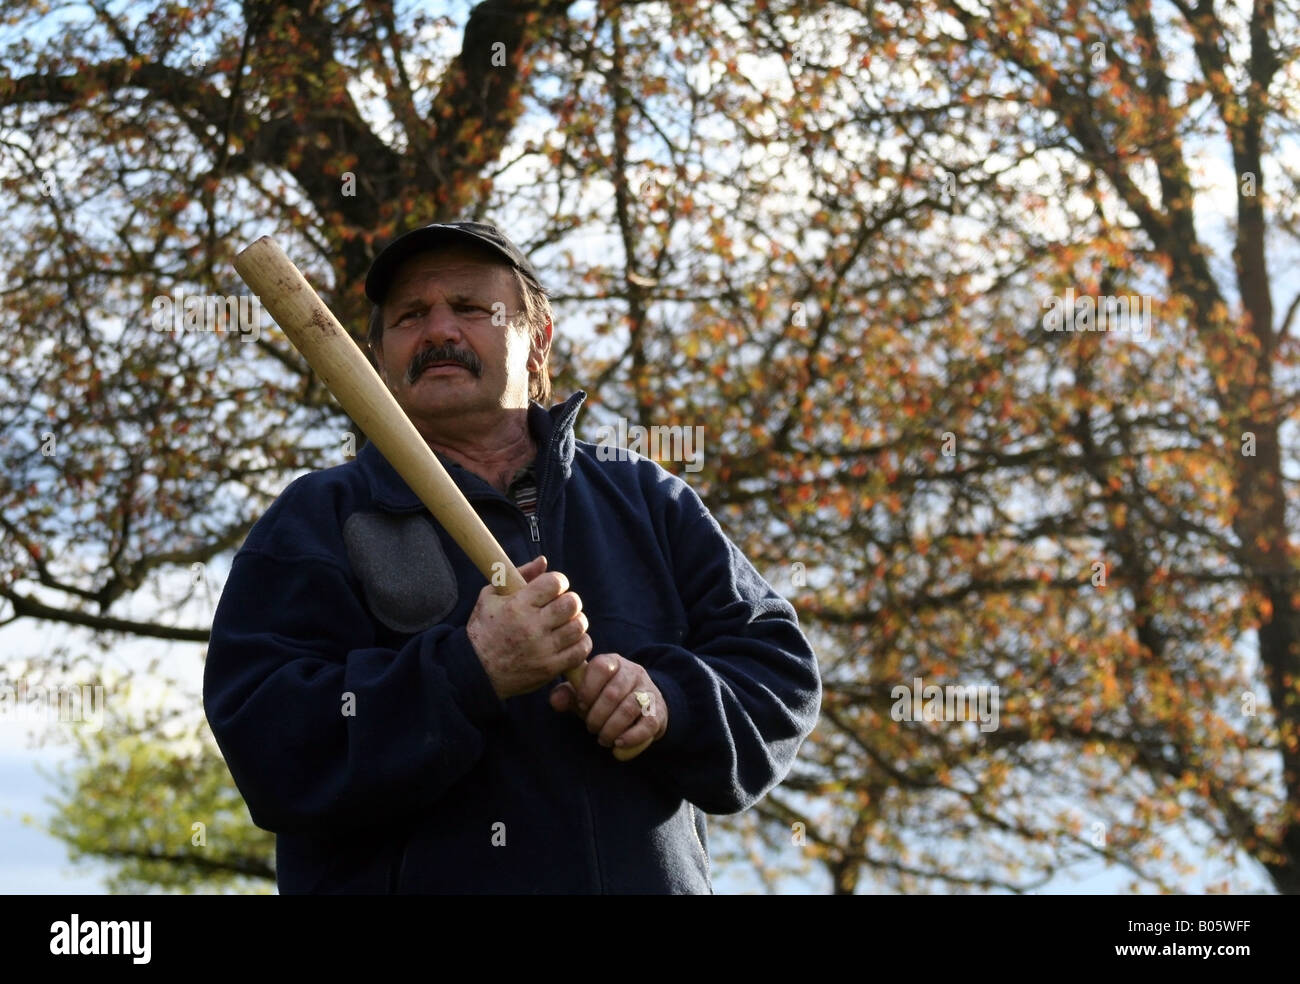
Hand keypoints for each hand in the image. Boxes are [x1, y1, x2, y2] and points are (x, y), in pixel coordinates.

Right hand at [466, 555, 592, 698]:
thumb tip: (543, 561)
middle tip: (561, 605)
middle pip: (572, 603)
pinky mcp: (550, 668)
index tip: (554, 587)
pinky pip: (580, 650)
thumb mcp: (490, 597)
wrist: (474, 671)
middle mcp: (532, 627)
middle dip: (570, 600)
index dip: (559, 581)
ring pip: (579, 626)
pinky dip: (580, 642)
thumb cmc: (482, 631)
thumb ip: (518, 576)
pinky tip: (569, 640)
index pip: (555, 583)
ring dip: (576, 621)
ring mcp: (543, 649)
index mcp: (517, 606)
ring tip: (565, 623)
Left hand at [549, 653, 667, 749]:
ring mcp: (648, 690)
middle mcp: (633, 672)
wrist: (642, 706)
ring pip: (629, 708)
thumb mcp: (586, 693)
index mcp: (613, 662)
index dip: (588, 688)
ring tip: (603, 739)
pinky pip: (647, 724)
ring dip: (611, 728)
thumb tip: (556, 701)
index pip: (601, 666)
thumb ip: (568, 695)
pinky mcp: (658, 711)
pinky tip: (618, 744)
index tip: (581, 705)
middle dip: (597, 715)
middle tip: (590, 728)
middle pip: (613, 692)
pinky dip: (631, 737)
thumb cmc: (606, 698)